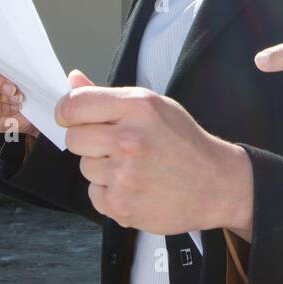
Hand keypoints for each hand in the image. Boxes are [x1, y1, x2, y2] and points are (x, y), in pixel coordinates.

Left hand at [57, 70, 253, 238]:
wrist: (215, 184)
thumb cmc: (183, 142)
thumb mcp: (153, 107)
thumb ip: (108, 96)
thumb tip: (72, 78)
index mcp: (138, 106)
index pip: (74, 104)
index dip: (67, 112)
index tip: (73, 118)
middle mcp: (129, 139)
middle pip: (74, 138)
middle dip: (89, 141)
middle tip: (116, 145)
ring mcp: (124, 174)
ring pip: (85, 167)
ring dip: (103, 169)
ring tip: (134, 167)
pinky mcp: (121, 204)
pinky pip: (94, 194)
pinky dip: (110, 192)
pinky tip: (136, 187)